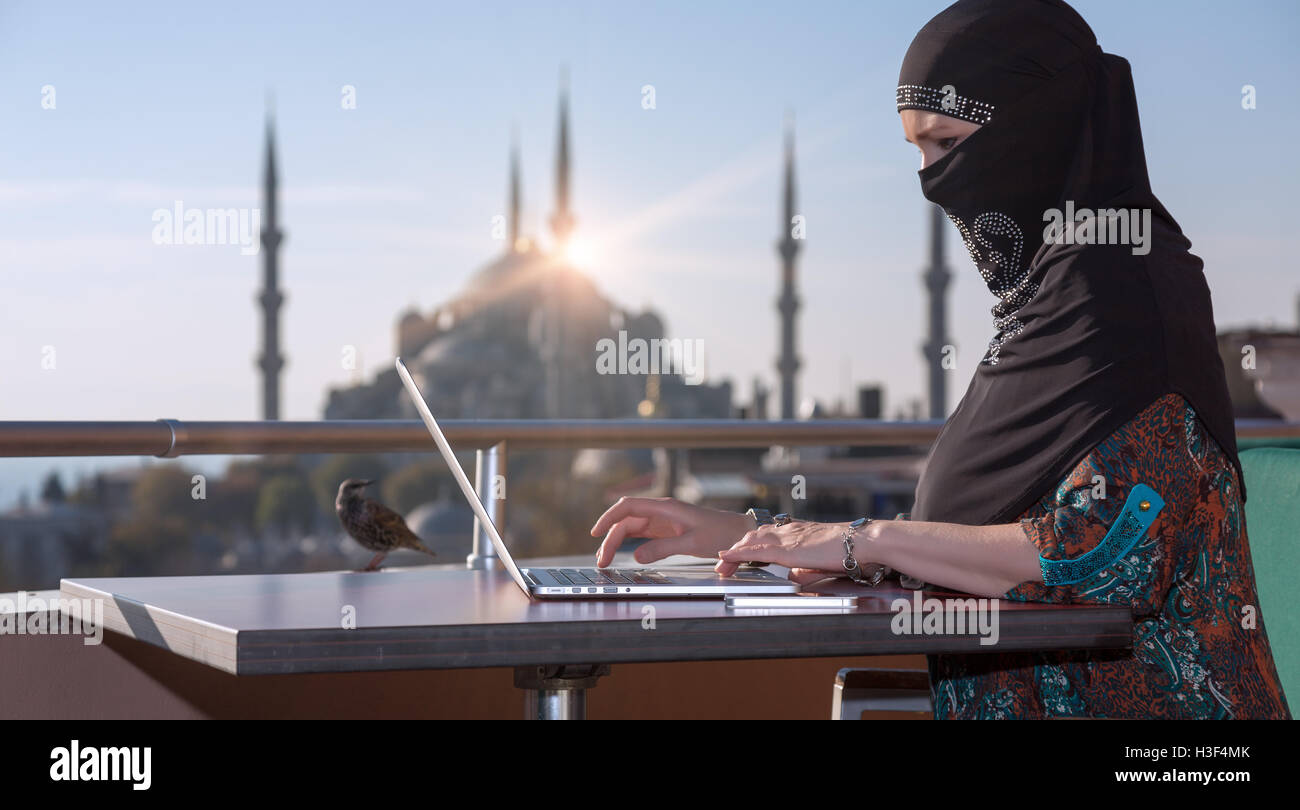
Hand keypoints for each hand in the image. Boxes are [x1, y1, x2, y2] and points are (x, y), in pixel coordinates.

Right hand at [589, 497, 752, 567]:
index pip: (628, 507)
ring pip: (632, 528)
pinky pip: (642, 535)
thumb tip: (636, 556)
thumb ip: (663, 549)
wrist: (738, 533)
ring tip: (605, 560)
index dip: (609, 517)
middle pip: (626, 520)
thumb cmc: (720, 533)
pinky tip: (621, 554)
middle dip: (610, 538)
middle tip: (601, 561)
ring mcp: (663, 521)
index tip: (596, 532)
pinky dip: (629, 544)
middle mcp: (661, 511)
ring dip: (617, 542)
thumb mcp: (692, 543)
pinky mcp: (667, 530)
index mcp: (666, 508)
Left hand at [714, 519, 862, 581]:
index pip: (766, 536)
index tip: (735, 554)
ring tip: (720, 564)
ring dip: (732, 553)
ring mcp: (787, 538)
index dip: (748, 545)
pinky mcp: (788, 548)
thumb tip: (794, 577)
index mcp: (797, 532)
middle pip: (753, 537)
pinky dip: (738, 553)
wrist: (861, 542)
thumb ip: (804, 568)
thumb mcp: (821, 561)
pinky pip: (756, 550)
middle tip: (722, 564)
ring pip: (751, 541)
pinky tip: (726, 557)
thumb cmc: (848, 551)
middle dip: (735, 549)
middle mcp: (789, 531)